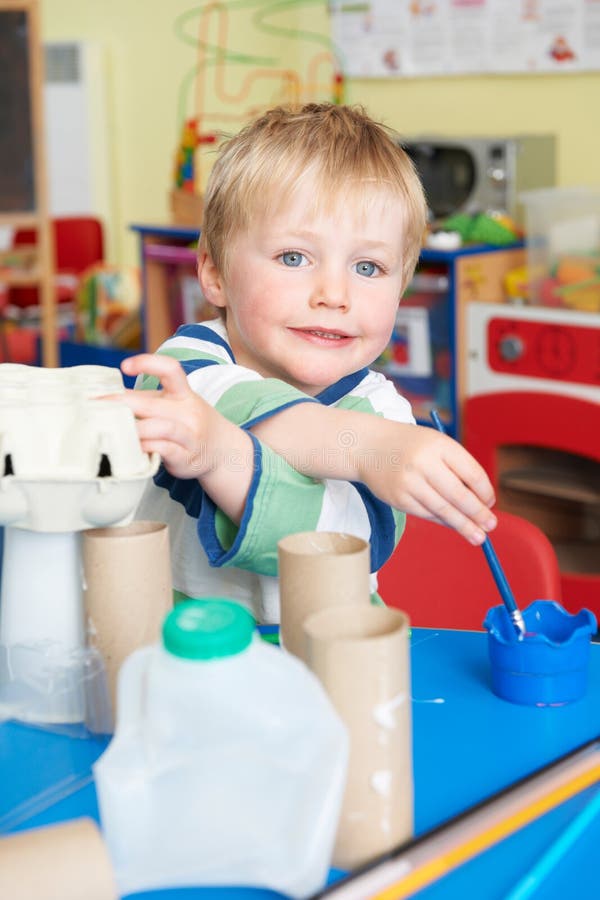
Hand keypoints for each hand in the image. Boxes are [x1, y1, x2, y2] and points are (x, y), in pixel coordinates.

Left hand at [117, 354, 216, 479]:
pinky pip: (162, 450)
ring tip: (110, 430)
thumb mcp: (174, 405)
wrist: (221, 449)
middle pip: (151, 403)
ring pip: (159, 427)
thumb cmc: (188, 423)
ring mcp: (188, 435)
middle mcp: (187, 412)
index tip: (124, 367)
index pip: (170, 369)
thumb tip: (106, 397)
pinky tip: (129, 448)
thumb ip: (145, 401)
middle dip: (119, 404)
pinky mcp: (185, 456)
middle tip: (94, 408)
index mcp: (182, 393)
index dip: (148, 363)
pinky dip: (144, 447)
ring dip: (132, 429)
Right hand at [359, 423, 495, 545]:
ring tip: (479, 537)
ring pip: (443, 510)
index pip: (472, 473)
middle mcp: (424, 463)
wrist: (369, 447)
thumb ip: (457, 468)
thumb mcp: (437, 446)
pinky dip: (443, 521)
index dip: (485, 492)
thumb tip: (481, 502)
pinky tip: (454, 526)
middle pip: (459, 495)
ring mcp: (409, 483)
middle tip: (491, 525)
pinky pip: (427, 514)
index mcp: (440, 446)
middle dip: (478, 514)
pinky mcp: (399, 498)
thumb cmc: (412, 447)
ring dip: (463, 526)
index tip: (491, 503)